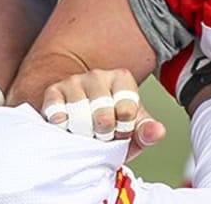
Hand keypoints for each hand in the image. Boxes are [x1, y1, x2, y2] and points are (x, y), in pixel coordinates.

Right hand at [40, 68, 165, 158]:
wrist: (80, 122)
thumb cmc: (111, 126)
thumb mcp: (132, 131)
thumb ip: (146, 131)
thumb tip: (157, 131)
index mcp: (122, 79)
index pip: (127, 110)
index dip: (123, 129)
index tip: (120, 131)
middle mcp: (97, 75)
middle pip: (103, 116)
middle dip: (103, 134)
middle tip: (101, 135)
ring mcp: (73, 81)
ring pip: (79, 117)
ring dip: (83, 134)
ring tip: (86, 132)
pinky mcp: (53, 92)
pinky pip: (57, 115)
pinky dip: (62, 128)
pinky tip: (68, 128)